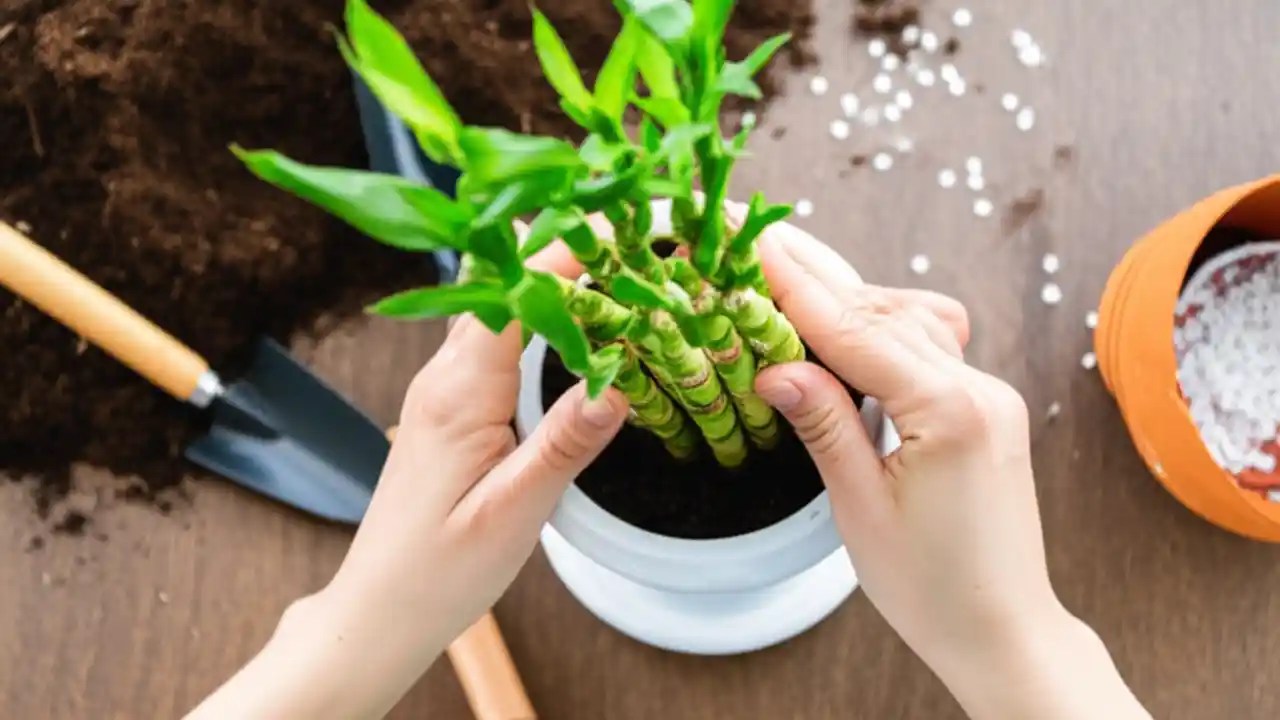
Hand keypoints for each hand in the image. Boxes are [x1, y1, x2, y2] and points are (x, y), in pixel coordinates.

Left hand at [188, 243, 627, 719]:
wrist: (380, 609)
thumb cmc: (437, 572)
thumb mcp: (513, 514)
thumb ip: (564, 445)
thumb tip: (618, 385)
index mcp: (458, 392)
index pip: (514, 292)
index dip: (567, 252)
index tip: (621, 229)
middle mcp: (444, 377)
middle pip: (502, 283)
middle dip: (564, 250)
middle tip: (630, 237)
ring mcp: (443, 388)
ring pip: (497, 306)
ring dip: (550, 279)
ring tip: (612, 264)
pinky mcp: (450, 407)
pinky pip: (494, 337)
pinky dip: (537, 313)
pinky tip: (570, 321)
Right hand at [749, 218, 1148, 719]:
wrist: (1004, 630)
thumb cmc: (932, 587)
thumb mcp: (860, 507)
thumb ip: (823, 425)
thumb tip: (775, 367)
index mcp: (949, 412)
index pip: (855, 332)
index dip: (798, 288)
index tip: (757, 245)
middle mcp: (978, 390)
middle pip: (884, 313)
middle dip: (819, 278)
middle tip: (763, 240)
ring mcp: (988, 396)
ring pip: (911, 322)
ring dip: (850, 302)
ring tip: (792, 278)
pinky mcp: (985, 410)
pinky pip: (930, 349)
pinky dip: (883, 332)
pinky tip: (847, 331)